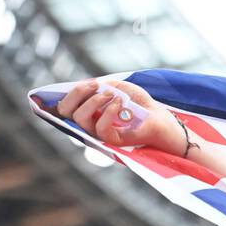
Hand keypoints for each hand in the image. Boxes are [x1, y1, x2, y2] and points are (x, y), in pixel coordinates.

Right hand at [53, 78, 185, 154]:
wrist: (161, 117)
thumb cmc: (139, 103)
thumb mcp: (116, 87)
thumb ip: (97, 86)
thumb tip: (81, 85)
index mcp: (88, 112)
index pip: (64, 108)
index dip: (66, 95)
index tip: (89, 83)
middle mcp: (91, 125)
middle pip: (66, 112)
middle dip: (78, 93)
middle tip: (97, 85)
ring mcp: (101, 135)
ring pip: (80, 119)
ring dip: (94, 101)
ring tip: (113, 95)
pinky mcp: (114, 141)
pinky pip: (100, 129)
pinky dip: (108, 112)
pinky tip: (121, 104)